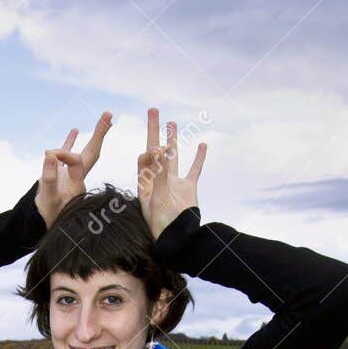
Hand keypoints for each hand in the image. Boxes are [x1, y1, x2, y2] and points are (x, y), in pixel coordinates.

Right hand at [34, 111, 112, 227]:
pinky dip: (71, 143)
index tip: (49, 155)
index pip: (77, 160)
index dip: (64, 154)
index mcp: (78, 182)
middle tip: (108, 116)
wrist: (45, 223)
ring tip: (104, 120)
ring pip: (84, 152)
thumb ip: (49, 177)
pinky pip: (68, 155)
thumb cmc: (48, 213)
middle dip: (100, 134)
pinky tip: (75, 130)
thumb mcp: (48, 196)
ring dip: (93, 137)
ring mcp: (72, 174)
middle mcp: (78, 177)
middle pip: (92, 152)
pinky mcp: (63, 174)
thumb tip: (50, 154)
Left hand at [137, 108, 205, 239]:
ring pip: (173, 156)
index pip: (144, 158)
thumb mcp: (158, 195)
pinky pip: (194, 170)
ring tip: (172, 122)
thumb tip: (158, 148)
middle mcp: (158, 181)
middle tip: (153, 109)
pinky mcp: (189, 188)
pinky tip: (203, 144)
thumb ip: (159, 172)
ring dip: (173, 139)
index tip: (155, 150)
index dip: (149, 151)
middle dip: (154, 130)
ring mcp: (174, 183)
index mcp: (146, 184)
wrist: (179, 239)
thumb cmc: (164, 223)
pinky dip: (198, 158)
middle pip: (155, 150)